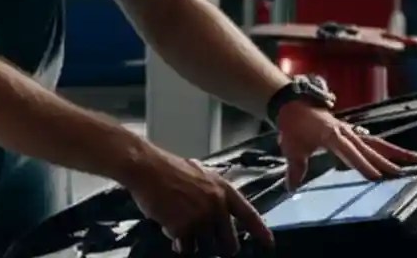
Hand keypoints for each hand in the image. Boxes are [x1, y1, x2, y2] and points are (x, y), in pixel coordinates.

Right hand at [124, 148, 274, 255]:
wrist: (147, 169)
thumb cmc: (169, 169)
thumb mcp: (201, 175)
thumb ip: (213, 194)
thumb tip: (221, 212)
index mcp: (223, 190)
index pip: (248, 214)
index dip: (260, 231)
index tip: (268, 244)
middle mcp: (216, 206)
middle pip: (229, 243)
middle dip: (221, 248)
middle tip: (215, 247)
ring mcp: (201, 218)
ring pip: (204, 247)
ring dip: (193, 242)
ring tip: (180, 223)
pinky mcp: (184, 228)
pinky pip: (185, 247)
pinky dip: (177, 242)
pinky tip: (169, 225)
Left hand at [276, 102, 416, 188]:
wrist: (294, 105)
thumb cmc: (294, 126)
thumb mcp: (292, 147)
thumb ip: (295, 169)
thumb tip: (291, 187)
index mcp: (330, 135)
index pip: (348, 151)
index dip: (362, 164)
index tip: (375, 176)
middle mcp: (345, 132)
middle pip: (369, 147)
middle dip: (386, 161)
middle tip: (403, 172)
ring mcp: (350, 132)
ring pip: (377, 142)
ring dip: (396, 152)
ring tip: (416, 159)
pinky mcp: (352, 133)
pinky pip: (373, 141)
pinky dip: (387, 149)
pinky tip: (400, 156)